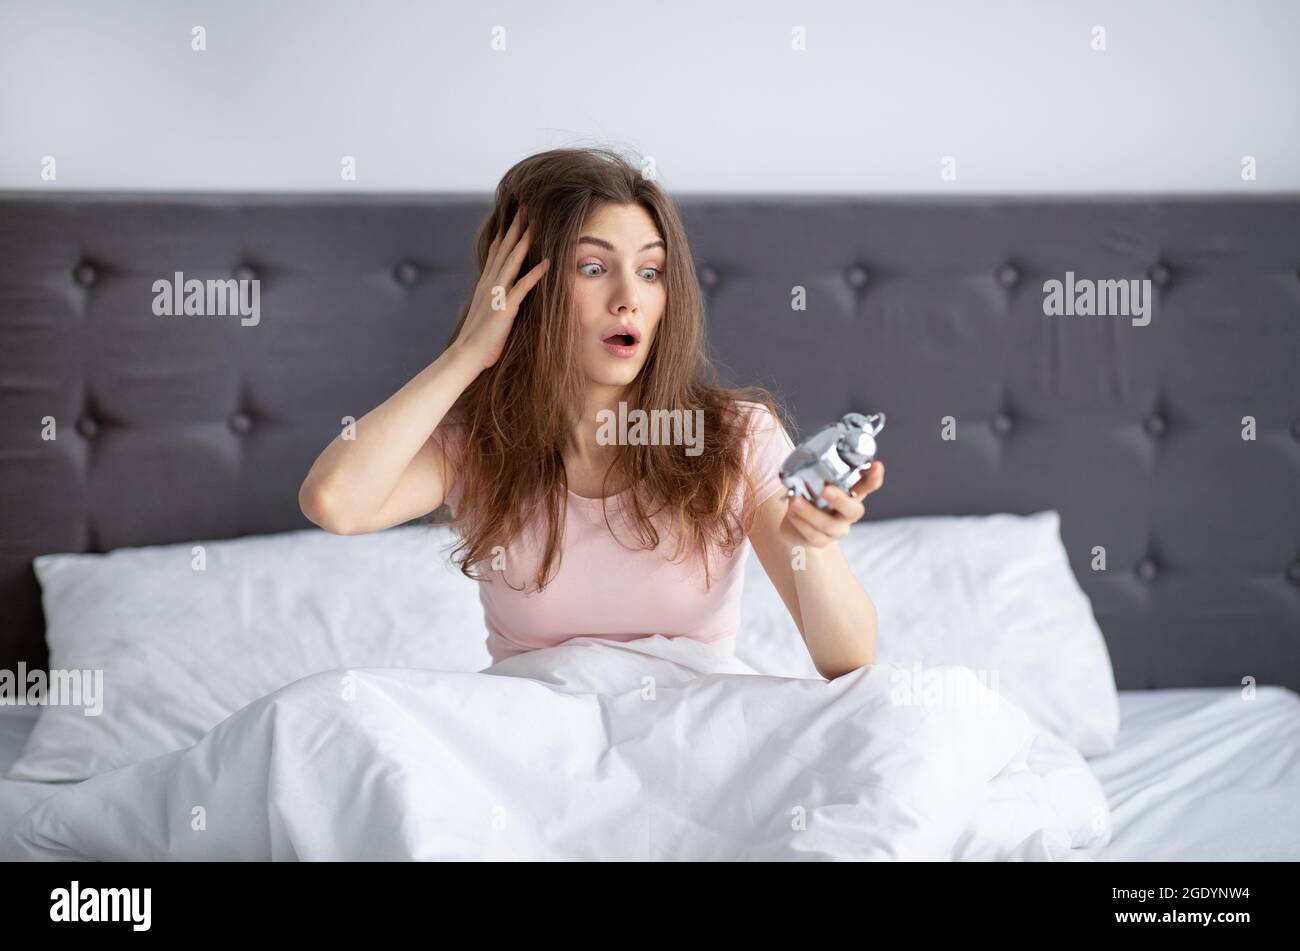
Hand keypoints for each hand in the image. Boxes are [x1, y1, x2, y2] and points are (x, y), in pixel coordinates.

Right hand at [454, 204, 550, 372]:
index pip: (498, 250)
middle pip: (505, 247)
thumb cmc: (478, 337)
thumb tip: (503, 287)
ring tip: (537, 223)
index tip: (517, 213)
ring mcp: (497, 294)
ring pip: (513, 261)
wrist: (466, 354)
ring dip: (525, 241)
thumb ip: (494, 295)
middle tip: (527, 204)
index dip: (508, 230)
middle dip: (517, 225)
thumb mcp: (486, 309)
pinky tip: (547, 262)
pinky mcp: (505, 308)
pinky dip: (535, 274)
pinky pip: (522, 287)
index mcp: (486, 282)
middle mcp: (490, 282)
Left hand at [779, 460, 885, 549]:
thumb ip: (816, 473)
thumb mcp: (814, 482)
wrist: (796, 525)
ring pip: (828, 525)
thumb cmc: (809, 497)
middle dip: (841, 500)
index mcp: (851, 494)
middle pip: (854, 510)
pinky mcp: (821, 541)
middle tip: (826, 489)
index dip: (874, 477)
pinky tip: (792, 512)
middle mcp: (848, 513)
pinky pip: (813, 535)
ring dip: (810, 511)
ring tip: (795, 499)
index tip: (876, 465)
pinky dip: (800, 522)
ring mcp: (837, 530)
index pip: (868, 486)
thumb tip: (806, 459)